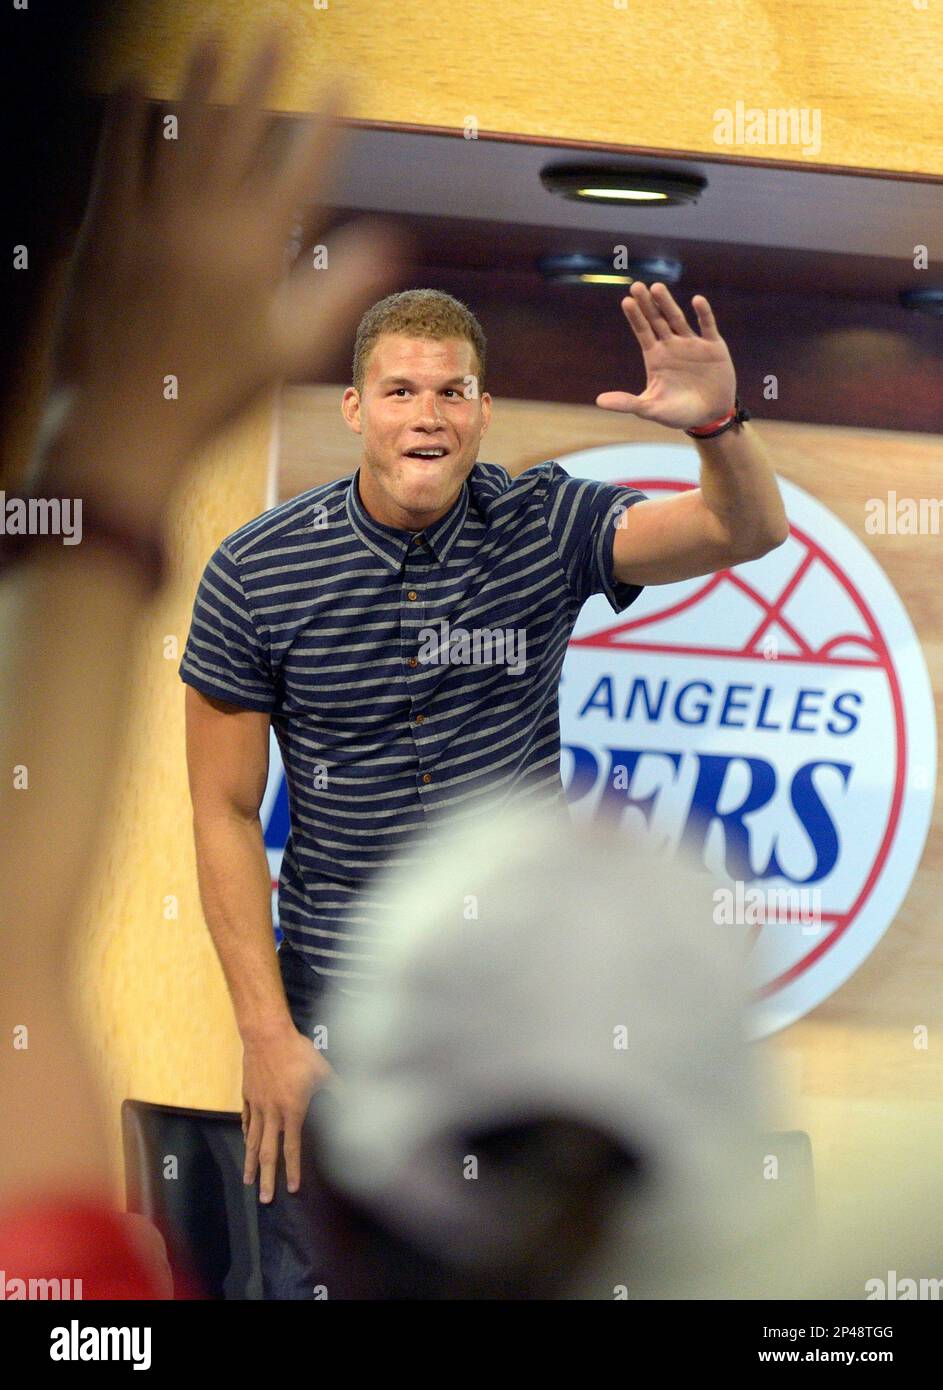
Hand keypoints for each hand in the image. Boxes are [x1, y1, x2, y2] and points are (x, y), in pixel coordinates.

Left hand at [42, 29, 407, 525]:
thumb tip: (393, 242)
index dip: (329, 122)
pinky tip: (134, 83)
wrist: (131, 426)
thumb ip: (342, 288)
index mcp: (257, 253)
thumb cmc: (217, 396)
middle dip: (265, 77)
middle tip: (280, 29)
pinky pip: (115, 161)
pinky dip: (125, 121)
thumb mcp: (292, 349)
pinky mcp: (104, 232)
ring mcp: (150, 223)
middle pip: (241, 133)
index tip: (348, 80)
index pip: (303, 169)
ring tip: (215, 32)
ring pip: (179, 134)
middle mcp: (205, 226)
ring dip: (200, 80)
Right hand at [241, 1026, 333, 1201]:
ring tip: (248, 1180)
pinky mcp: (248, 1095)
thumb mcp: (322, 1070)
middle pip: (267, 1152)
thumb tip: (357, 1100)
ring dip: (250, 1162)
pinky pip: (247, 1119)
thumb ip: (338, 1089)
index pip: (291, 1148)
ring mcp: (257, 1105)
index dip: (292, 1170)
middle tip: (264, 1199)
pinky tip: (246, 1142)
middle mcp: (272, 1113)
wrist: (266, 1035)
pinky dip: (247, 1133)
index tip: (291, 1189)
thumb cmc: (297, 1051)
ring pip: (252, 1140)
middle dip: (267, 1177)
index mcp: (292, 1111)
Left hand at [595, 281, 736, 430]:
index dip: (635, 317)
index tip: (626, 301)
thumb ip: (627, 403)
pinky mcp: (714, 347)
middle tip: (637, 286)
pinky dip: (703, 314)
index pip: (642, 332)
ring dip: (668, 304)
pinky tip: (697, 300)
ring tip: (657, 288)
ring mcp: (692, 344)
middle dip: (647, 304)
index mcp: (656, 357)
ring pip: (678, 319)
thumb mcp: (651, 409)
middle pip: (657, 320)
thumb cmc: (678, 414)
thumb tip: (599, 401)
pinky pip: (708, 326)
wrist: (710, 417)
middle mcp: (672, 346)